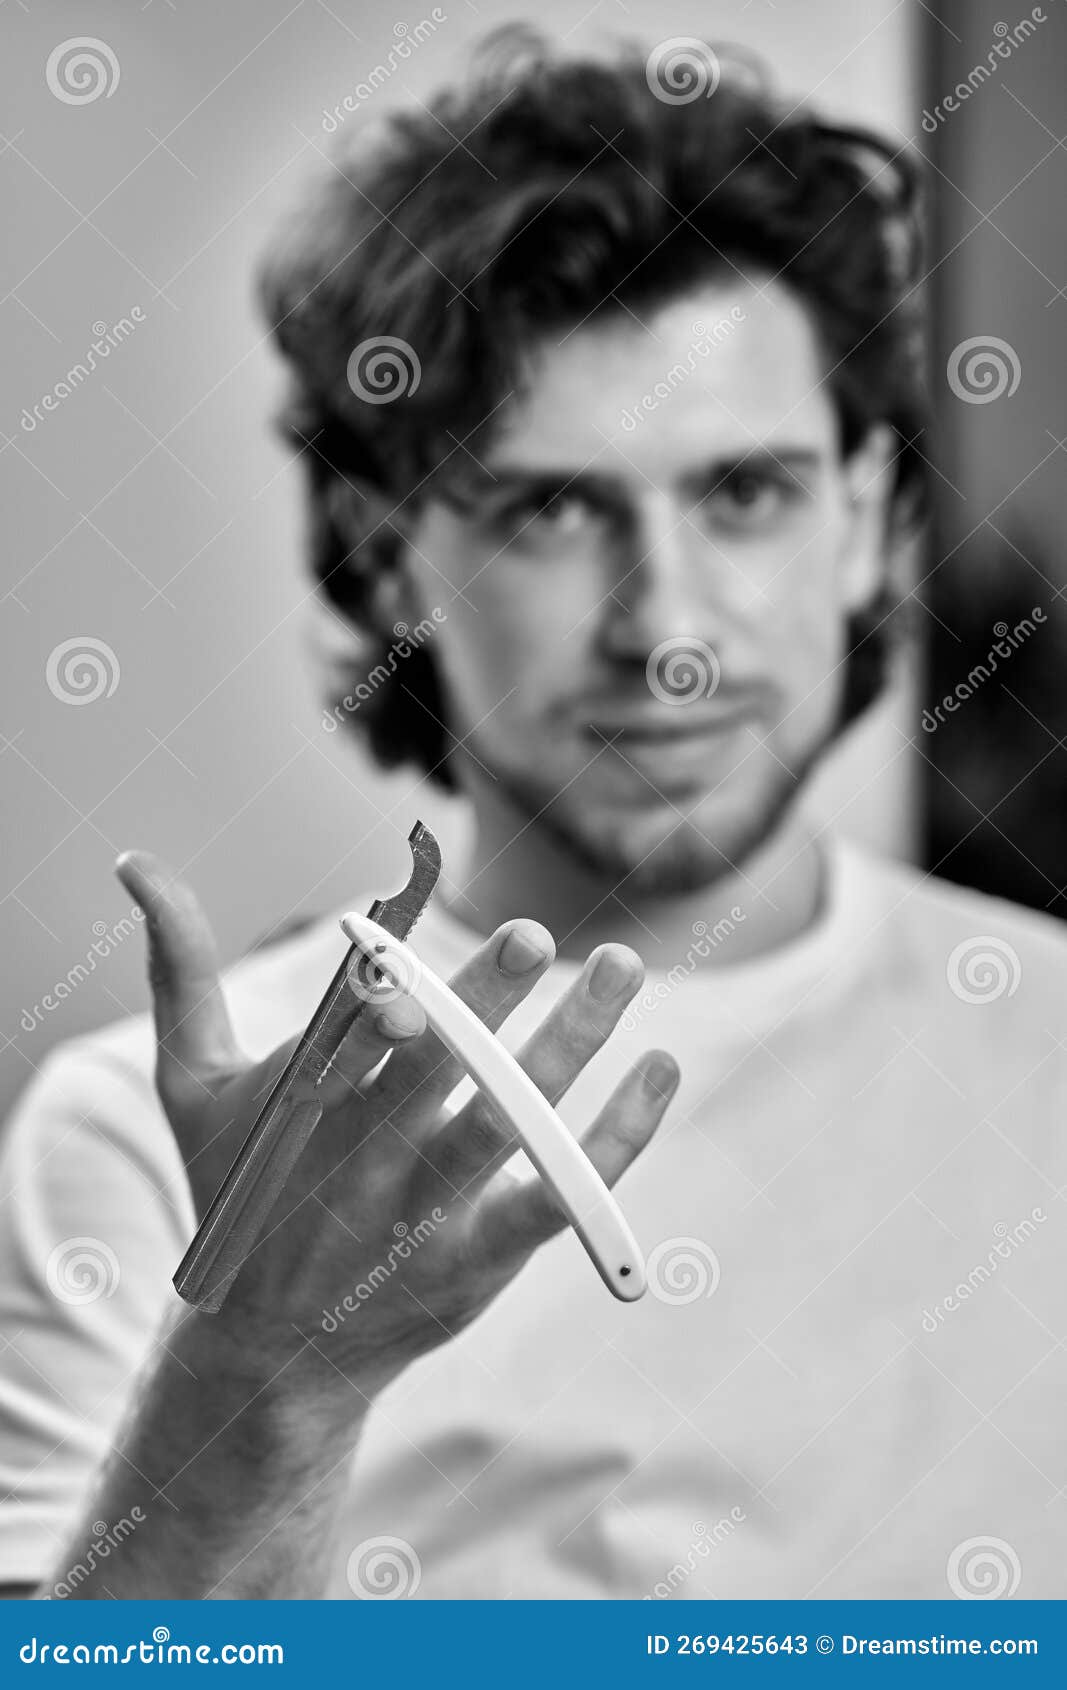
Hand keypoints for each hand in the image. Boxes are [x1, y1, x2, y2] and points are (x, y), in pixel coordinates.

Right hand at [115, 850, 679, 1398]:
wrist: (272, 1352)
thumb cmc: (241, 1188)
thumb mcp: (192, 1087)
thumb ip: (177, 971)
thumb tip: (135, 864)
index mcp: (296, 1109)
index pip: (338, 1041)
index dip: (373, 1003)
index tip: (405, 952)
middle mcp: (361, 1161)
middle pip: (429, 1079)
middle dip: (479, 1008)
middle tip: (533, 937)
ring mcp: (424, 1214)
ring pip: (505, 1125)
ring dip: (568, 1048)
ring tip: (620, 968)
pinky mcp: (478, 1259)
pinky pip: (555, 1197)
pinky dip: (615, 1140)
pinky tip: (657, 1069)